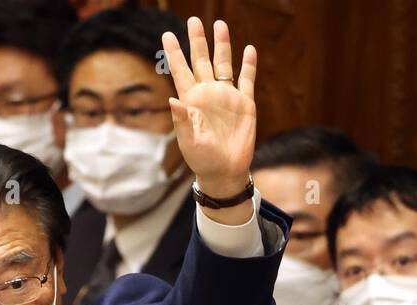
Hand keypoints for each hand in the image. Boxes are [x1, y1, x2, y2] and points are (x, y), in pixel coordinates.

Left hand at [161, 18, 256, 203]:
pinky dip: (248, 65)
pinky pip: (246, 80)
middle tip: (194, 20)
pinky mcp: (245, 104)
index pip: (181, 71)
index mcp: (191, 101)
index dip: (174, 53)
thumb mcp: (190, 141)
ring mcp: (227, 97)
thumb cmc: (203, 159)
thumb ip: (182, 120)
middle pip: (202, 61)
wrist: (225, 171)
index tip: (167, 34)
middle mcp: (208, 94)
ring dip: (222, 46)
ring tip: (220, 25)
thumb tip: (173, 100)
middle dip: (198, 41)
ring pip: (224, 64)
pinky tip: (249, 50)